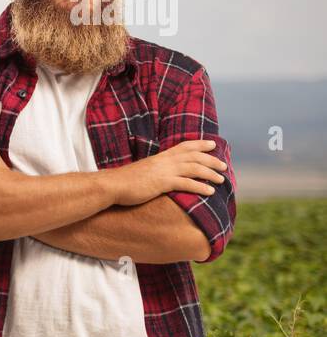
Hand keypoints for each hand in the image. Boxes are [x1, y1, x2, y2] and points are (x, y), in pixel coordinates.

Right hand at [106, 140, 226, 205]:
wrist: (111, 185)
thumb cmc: (124, 181)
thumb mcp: (142, 171)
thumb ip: (154, 171)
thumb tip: (160, 176)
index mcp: (160, 157)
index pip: (184, 146)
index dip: (200, 144)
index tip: (213, 144)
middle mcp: (165, 161)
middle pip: (194, 156)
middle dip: (211, 160)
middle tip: (224, 166)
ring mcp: (164, 171)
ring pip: (194, 168)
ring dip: (210, 173)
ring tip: (221, 179)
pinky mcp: (162, 183)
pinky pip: (187, 183)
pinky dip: (201, 187)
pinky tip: (210, 192)